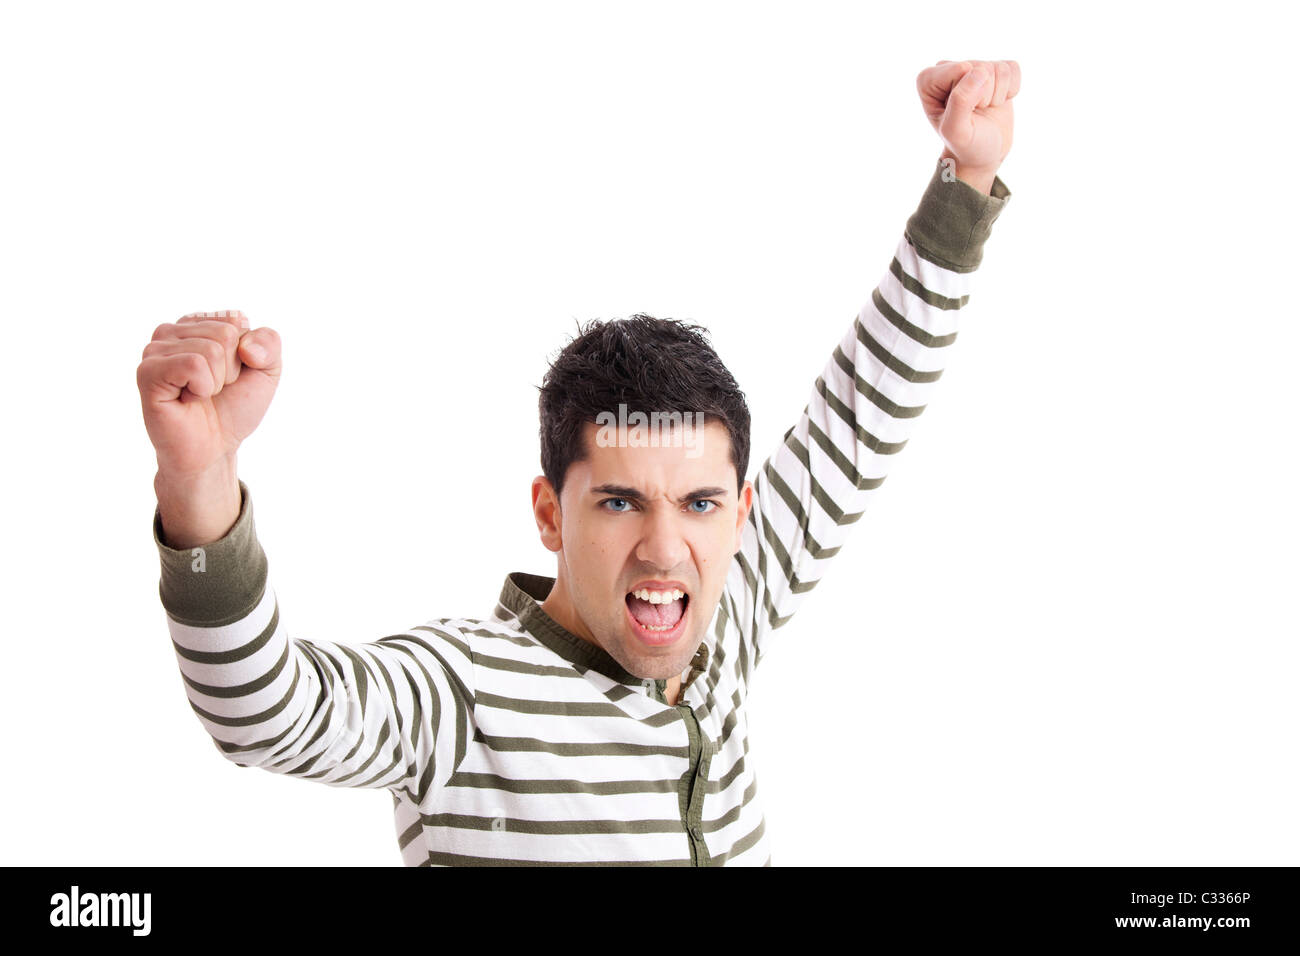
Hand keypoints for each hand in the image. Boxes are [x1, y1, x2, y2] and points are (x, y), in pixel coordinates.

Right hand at [137, 310, 281, 479]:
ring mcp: (155, 350)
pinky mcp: (147, 372)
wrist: (214, 448)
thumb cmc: (234, 408)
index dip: (246, 355)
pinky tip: (187, 399)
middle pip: (225, 334)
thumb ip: (269, 342)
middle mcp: (172, 331)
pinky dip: (202, 387)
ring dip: (216, 382)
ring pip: (211, 350)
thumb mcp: (267, 371)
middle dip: (231, 370)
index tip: (230, 375)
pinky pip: (192, 364)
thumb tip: (246, 346)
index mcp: (197, 323)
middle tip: (213, 389)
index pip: (236, 321)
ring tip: (199, 395)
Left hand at [917, 59, 1018, 184]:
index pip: (962, 69)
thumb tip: (979, 72)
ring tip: (984, 109)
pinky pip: (1012, 68)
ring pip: (1000, 69)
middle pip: (983, 68)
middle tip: (975, 114)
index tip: (963, 114)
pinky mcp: (993, 69)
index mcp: (928, 80)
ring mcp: (972, 67)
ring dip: (998, 95)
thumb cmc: (965, 145)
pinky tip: (996, 102)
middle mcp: (948, 68)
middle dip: (985, 96)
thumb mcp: (956, 131)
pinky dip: (1011, 90)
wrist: (983, 153)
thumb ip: (960, 102)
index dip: (970, 95)